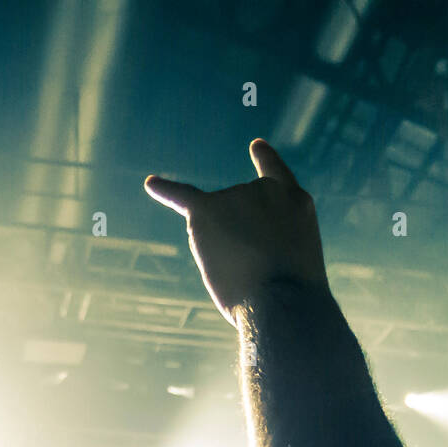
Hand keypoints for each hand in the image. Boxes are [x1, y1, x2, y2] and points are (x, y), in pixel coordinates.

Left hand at [144, 139, 326, 325]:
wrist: (283, 300)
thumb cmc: (293, 296)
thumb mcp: (296, 262)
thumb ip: (269, 248)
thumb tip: (227, 245)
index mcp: (296, 200)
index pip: (275, 175)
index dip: (265, 160)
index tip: (256, 146)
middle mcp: (264, 189)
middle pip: (239, 218)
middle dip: (243, 249)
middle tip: (261, 275)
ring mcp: (234, 196)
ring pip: (216, 230)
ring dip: (224, 258)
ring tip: (244, 272)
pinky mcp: (205, 211)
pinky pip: (181, 196)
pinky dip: (165, 190)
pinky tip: (151, 184)